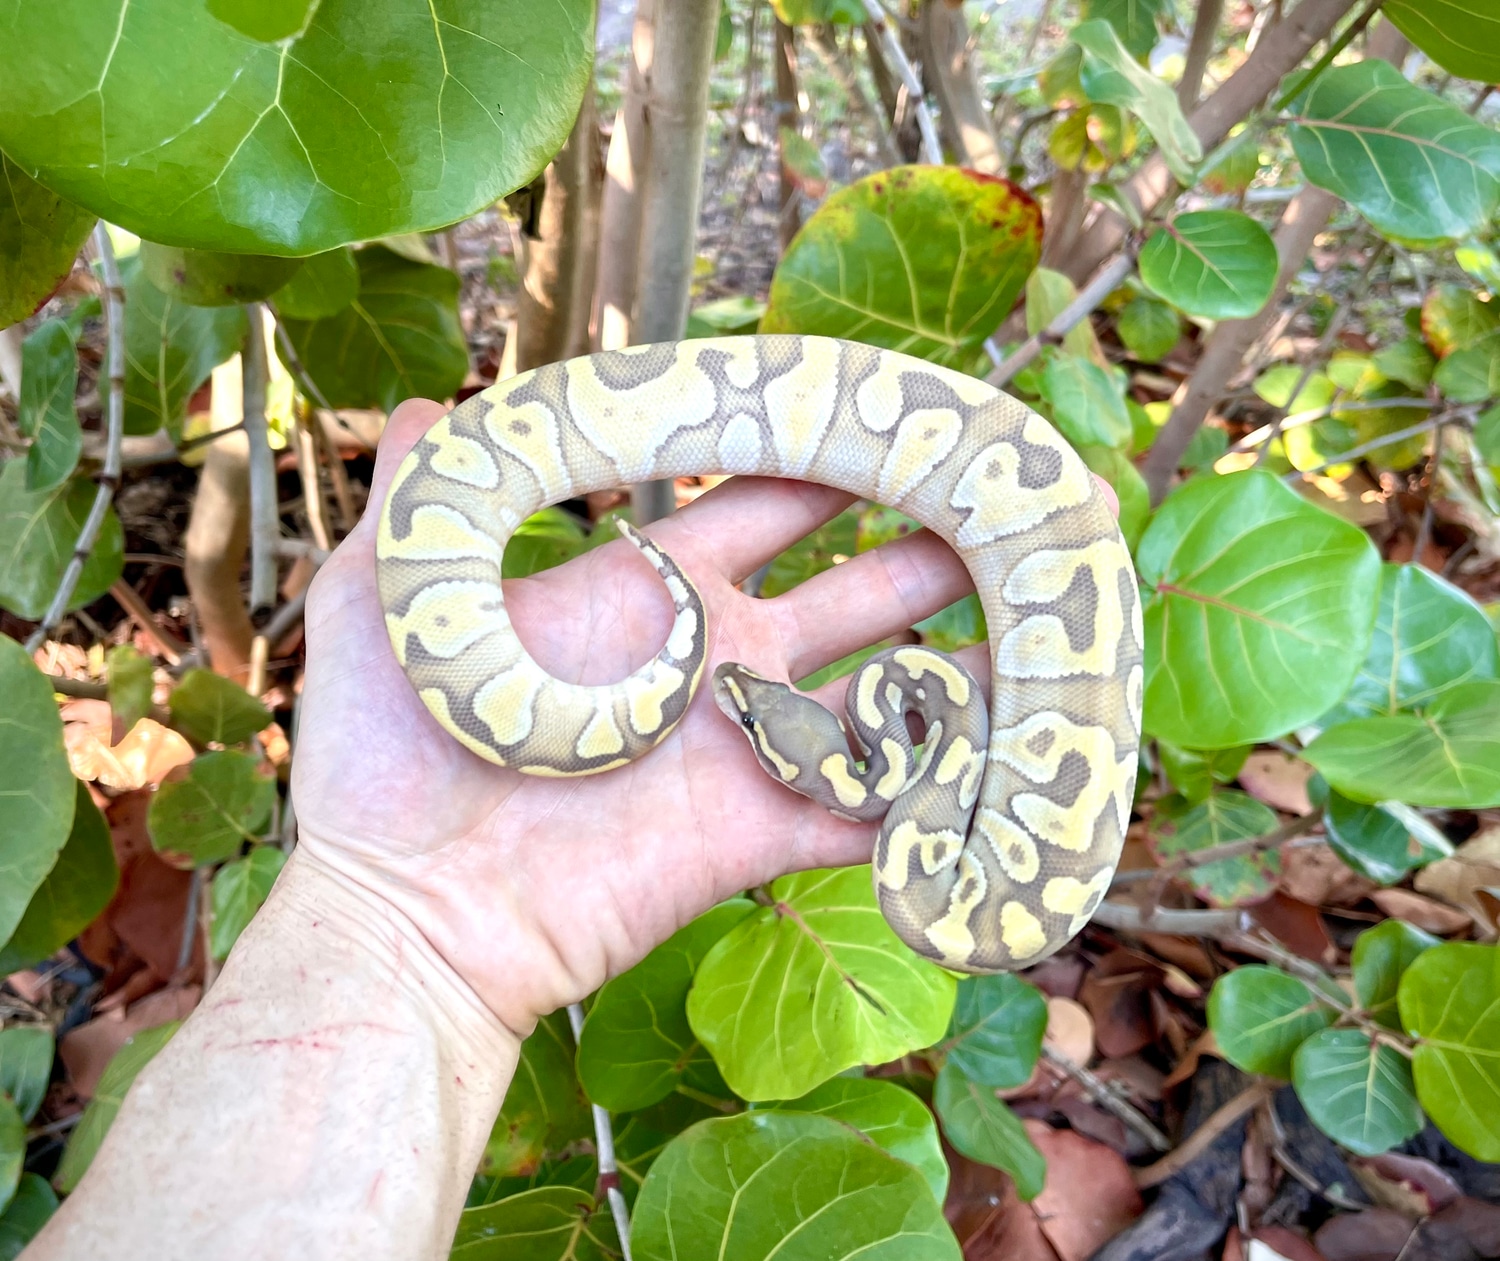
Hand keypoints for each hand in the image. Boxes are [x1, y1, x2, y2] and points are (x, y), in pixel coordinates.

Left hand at [291, 398, 1118, 1034]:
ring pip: (886, 692)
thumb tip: (427, 405)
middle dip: (933, 545)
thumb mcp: (385, 601)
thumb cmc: (386, 760)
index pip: (761, 500)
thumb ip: (420, 497)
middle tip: (1014, 501)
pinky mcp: (761, 832)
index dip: (825, 458)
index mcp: (646, 593)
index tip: (894, 409)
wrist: (411, 915)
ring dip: (967, 661)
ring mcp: (745, 746)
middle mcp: (714, 661)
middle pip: (854, 585)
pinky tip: (1018, 750)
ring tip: (1058, 617)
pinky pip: (871, 806)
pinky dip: (938, 786)